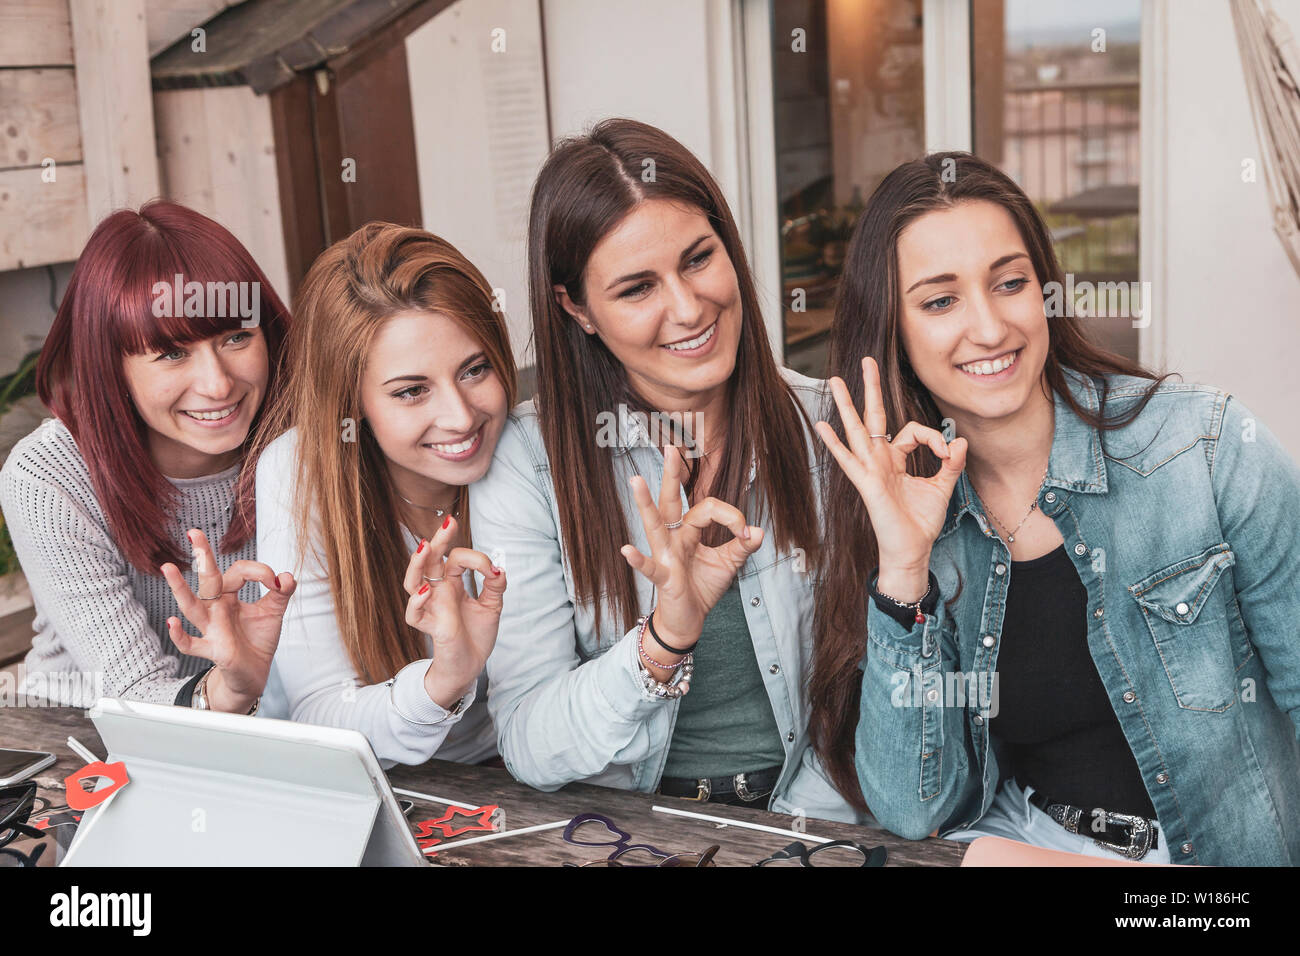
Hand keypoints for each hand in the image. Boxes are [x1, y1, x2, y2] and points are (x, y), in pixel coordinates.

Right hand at [161, 528, 296, 713]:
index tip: (275, 580)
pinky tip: (172, 623)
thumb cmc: (258, 639)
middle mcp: (216, 608)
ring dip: (179, 589)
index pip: (237, 572)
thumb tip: (286, 576)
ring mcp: (210, 628)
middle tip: (194, 532)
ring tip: (168, 568)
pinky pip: (189, 644)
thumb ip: (282, 592)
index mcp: (230, 595)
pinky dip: (179, 636)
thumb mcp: (273, 611)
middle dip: (202, 556)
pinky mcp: (212, 649)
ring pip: (191, 606)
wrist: (255, 672)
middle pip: (207, 580)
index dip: (257, 571)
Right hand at [401, 517, 506, 709]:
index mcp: (452, 583)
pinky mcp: (430, 627)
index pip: (456, 559)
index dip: (475, 559)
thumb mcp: (492, 606)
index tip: (492, 570)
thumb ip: (495, 586)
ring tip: (426, 547)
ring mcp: (431, 607)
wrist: (470, 665)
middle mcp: (438, 591)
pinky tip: (427, 591)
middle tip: (449, 523)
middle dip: (438, 541)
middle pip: (430, 561)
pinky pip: (414, 614)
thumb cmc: (476, 635)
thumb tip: (499, 568)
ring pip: (413, 582)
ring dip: (417, 564)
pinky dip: (418, 602)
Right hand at [620, 444, 763, 655]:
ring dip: (645, 504)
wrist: (688, 621)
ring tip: (636, 481)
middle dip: (671, 475)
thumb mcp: (727, 564)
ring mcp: (665, 556)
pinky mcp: (664, 578)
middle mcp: (674, 539)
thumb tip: (759, 531)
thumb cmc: (702, 588)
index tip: (746, 533)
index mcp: (689, 532)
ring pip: (655, 526)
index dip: (731, 516)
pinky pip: (650, 567)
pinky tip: (626, 550)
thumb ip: (742, 547)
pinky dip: (638, 559)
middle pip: (671, 502)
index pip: (708, 509)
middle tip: (670, 448)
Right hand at [814, 356, 966, 596]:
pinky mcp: (867, 485)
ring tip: (836, 381)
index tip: (948, 453)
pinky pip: (849, 461)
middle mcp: (879, 461)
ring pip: (856, 431)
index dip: (934, 438)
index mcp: (895, 460)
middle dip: (870, 389)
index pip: (912, 432)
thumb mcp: (942, 488)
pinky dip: (835, 444)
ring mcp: (870, 471)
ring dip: (847, 405)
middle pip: (873, 417)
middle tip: (866, 362)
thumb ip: (950, 464)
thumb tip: (959, 441)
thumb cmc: (921, 522)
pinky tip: (822, 427)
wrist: (912, 550)